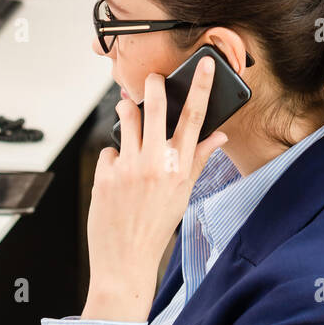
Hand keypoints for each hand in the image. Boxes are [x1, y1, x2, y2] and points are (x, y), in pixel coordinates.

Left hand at [83, 60, 226, 321]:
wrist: (125, 261)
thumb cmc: (157, 227)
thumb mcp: (184, 193)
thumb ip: (199, 159)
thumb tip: (218, 134)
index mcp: (180, 166)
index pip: (195, 116)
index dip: (201, 85)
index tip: (205, 63)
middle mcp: (155, 162)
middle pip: (155, 106)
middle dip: (153, 85)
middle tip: (152, 78)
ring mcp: (128, 167)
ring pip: (127, 119)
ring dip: (127, 111)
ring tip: (128, 114)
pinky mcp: (104, 174)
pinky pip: (109, 149)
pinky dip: (114, 156)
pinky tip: (117, 172)